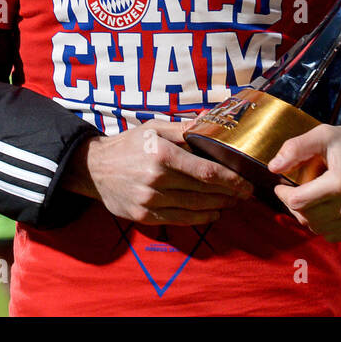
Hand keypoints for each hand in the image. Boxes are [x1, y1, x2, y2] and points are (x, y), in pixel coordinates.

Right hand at [70, 120, 252, 225]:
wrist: (94, 168)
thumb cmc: (128, 145)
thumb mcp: (153, 128)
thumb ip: (183, 128)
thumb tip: (210, 121)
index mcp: (161, 154)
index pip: (205, 171)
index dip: (230, 179)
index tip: (246, 182)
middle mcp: (156, 180)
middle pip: (203, 191)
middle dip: (229, 193)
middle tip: (246, 193)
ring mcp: (149, 201)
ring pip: (194, 208)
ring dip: (218, 206)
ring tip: (233, 202)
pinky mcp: (143, 217)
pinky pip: (179, 220)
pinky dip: (200, 218)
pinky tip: (213, 213)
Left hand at [269, 125, 340, 242]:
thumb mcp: (323, 135)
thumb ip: (295, 148)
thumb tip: (273, 168)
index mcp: (339, 184)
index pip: (297, 201)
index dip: (283, 193)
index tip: (281, 185)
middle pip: (306, 217)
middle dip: (294, 203)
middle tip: (293, 190)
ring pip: (317, 228)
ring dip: (307, 215)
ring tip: (309, 197)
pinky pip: (333, 235)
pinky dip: (323, 224)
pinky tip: (324, 207)